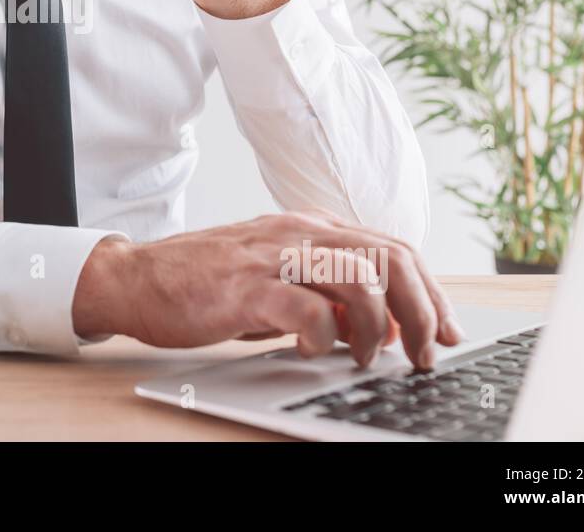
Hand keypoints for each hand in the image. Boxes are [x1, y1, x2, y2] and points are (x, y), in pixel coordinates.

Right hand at [72, 211, 464, 369]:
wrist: (137, 277)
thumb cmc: (204, 281)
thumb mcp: (275, 276)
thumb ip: (324, 289)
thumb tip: (383, 322)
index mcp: (309, 227)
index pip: (393, 248)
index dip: (432, 292)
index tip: (445, 331)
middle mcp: (297, 233)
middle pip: (389, 259)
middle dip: (422, 312)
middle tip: (422, 354)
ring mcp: (271, 257)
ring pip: (358, 278)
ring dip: (378, 326)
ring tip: (366, 357)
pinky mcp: (245, 288)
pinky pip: (307, 309)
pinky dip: (324, 337)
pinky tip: (314, 350)